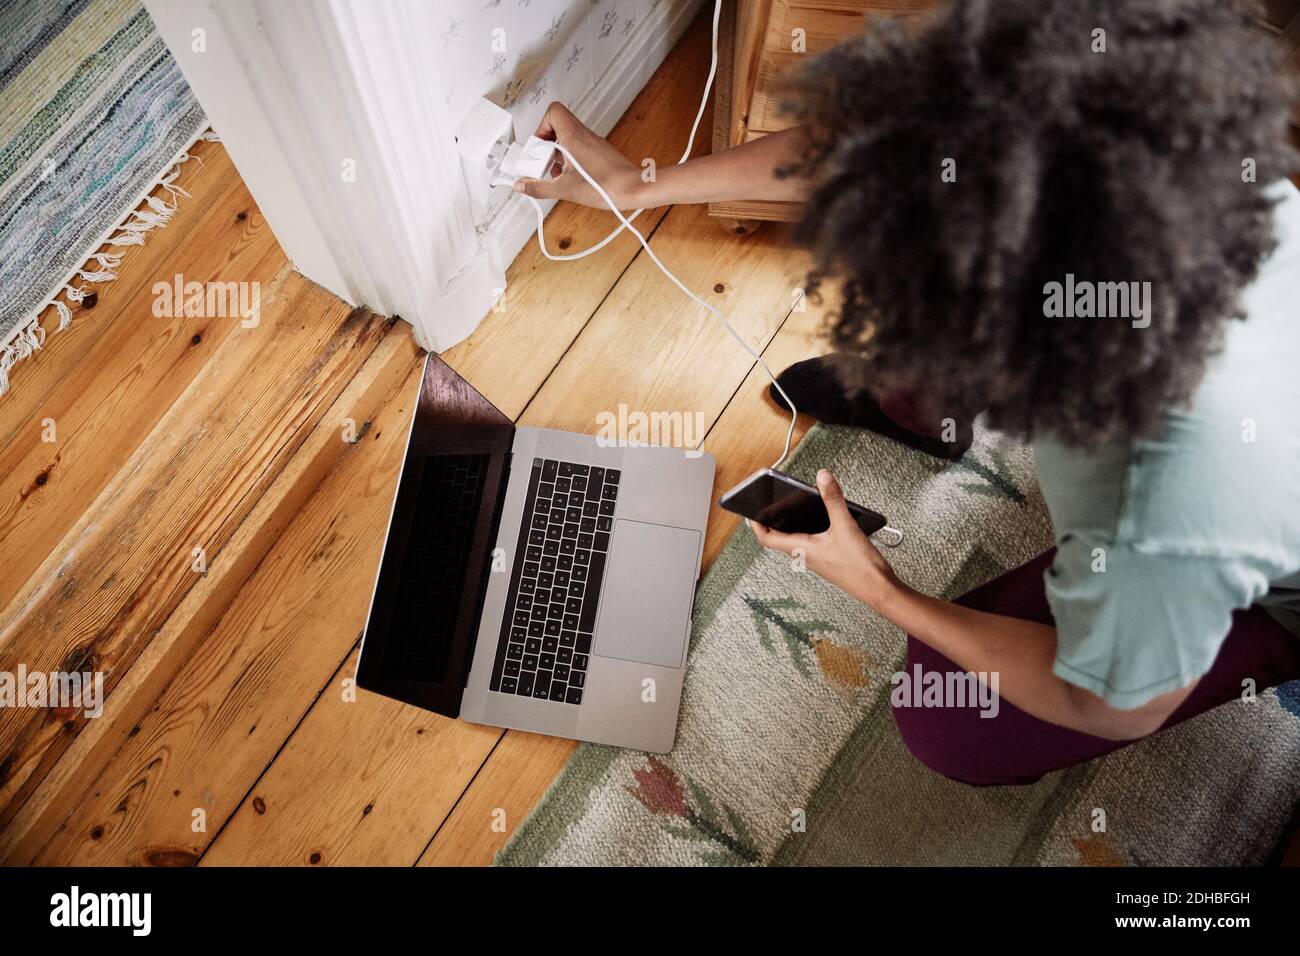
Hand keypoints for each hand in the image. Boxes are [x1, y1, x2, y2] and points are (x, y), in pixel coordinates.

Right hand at [513, 102, 644, 209]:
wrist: (632, 189)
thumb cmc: (606, 186)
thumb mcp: (564, 189)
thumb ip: (539, 187)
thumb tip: (522, 186)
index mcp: (573, 136)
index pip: (553, 112)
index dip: (540, 127)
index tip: (538, 148)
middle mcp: (584, 135)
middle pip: (557, 126)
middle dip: (546, 145)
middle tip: (544, 163)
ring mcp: (593, 143)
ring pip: (568, 138)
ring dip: (558, 154)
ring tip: (557, 173)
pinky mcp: (600, 153)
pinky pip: (579, 148)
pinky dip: (571, 159)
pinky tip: (571, 178)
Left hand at [749, 469, 899, 606]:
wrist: (879, 590)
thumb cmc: (860, 568)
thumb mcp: (845, 527)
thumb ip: (833, 500)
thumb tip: (823, 478)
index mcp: (802, 549)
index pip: (768, 538)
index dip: (756, 525)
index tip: (749, 512)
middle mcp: (805, 555)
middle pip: (778, 539)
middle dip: (770, 522)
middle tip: (765, 507)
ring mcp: (816, 559)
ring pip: (794, 541)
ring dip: (788, 526)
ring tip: (786, 510)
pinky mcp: (828, 559)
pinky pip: (809, 543)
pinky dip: (807, 530)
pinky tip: (818, 521)